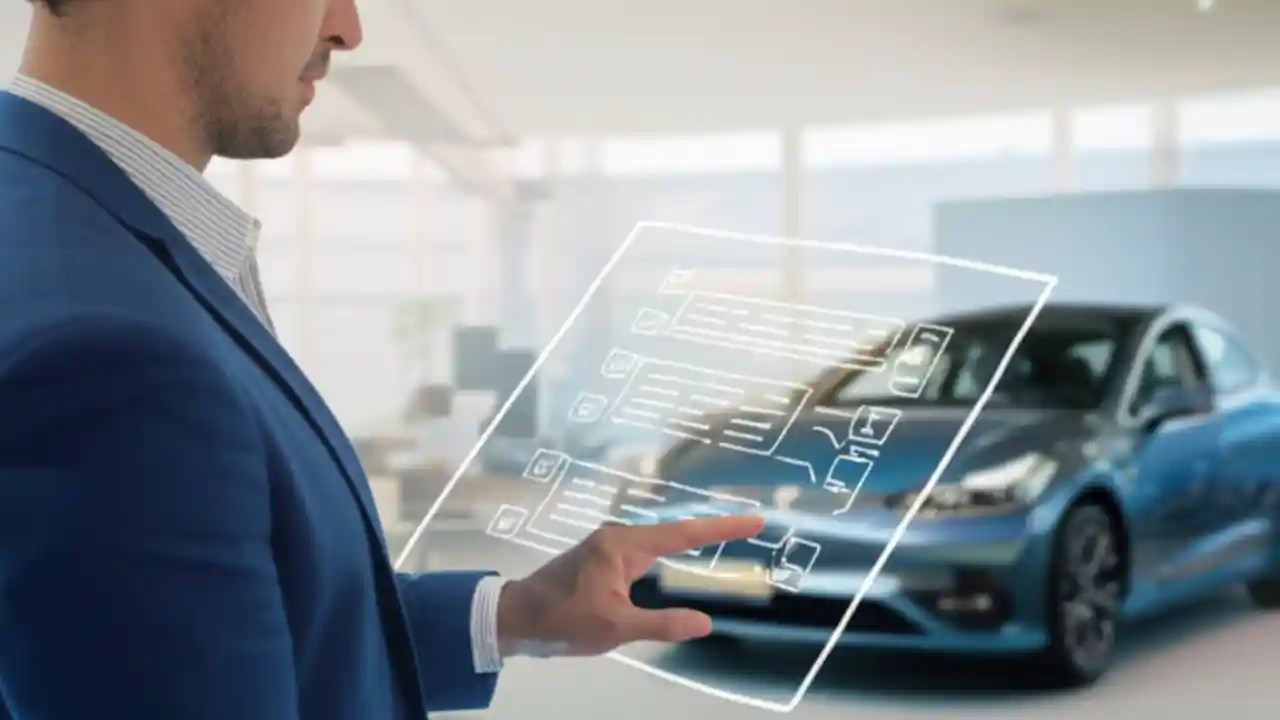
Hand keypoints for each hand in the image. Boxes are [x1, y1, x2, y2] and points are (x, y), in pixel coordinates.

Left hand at [496, 515, 764, 657]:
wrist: (514, 618)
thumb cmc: (562, 620)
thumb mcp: (615, 627)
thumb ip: (662, 624)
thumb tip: (705, 622)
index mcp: (623, 546)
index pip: (684, 534)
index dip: (722, 528)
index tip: (755, 519)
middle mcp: (618, 537)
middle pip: (676, 532)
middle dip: (712, 529)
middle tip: (751, 526)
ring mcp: (608, 545)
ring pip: (660, 542)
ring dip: (691, 540)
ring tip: (728, 538)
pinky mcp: (602, 558)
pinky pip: (647, 552)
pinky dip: (671, 553)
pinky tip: (682, 559)